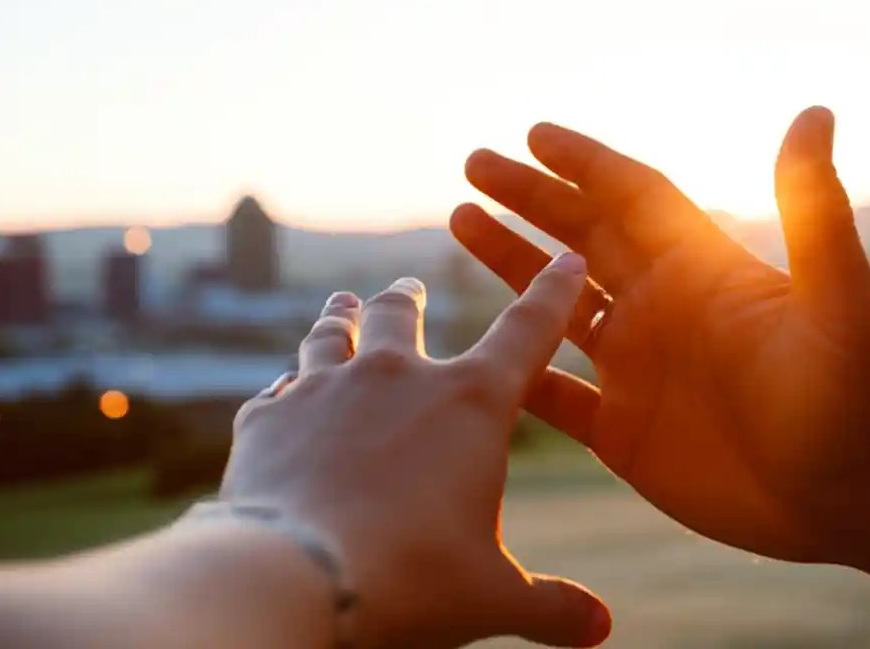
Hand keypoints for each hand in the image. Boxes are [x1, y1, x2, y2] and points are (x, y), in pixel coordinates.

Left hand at [219, 257, 610, 647]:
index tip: (566, 257)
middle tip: (409, 287)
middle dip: (409, 297)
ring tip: (341, 304)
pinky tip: (285, 392)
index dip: (554, 292)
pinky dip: (288, 387)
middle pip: (403, 312)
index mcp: (471, 403)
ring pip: (333, 331)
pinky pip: (279, 387)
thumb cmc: (411, 582)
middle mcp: (398, 375)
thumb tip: (601, 629)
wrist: (293, 577)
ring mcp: (326, 387)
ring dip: (340, 316)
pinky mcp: (268, 415)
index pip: (528, 330)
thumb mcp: (493, 597)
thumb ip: (551, 607)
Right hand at [449, 107, 869, 561]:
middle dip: (529, 198)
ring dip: (511, 264)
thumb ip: (813, 210)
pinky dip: (513, 368)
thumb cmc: (852, 396)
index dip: (584, 164)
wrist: (850, 497)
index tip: (534, 134)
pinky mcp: (623, 430)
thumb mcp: (836, 298)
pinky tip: (472, 351)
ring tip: (461, 221)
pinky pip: (552, 392)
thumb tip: (815, 111)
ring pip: (556, 304)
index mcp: (702, 269)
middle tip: (474, 164)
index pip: (632, 196)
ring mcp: (638, 368)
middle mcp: (663, 308)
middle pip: (581, 236)